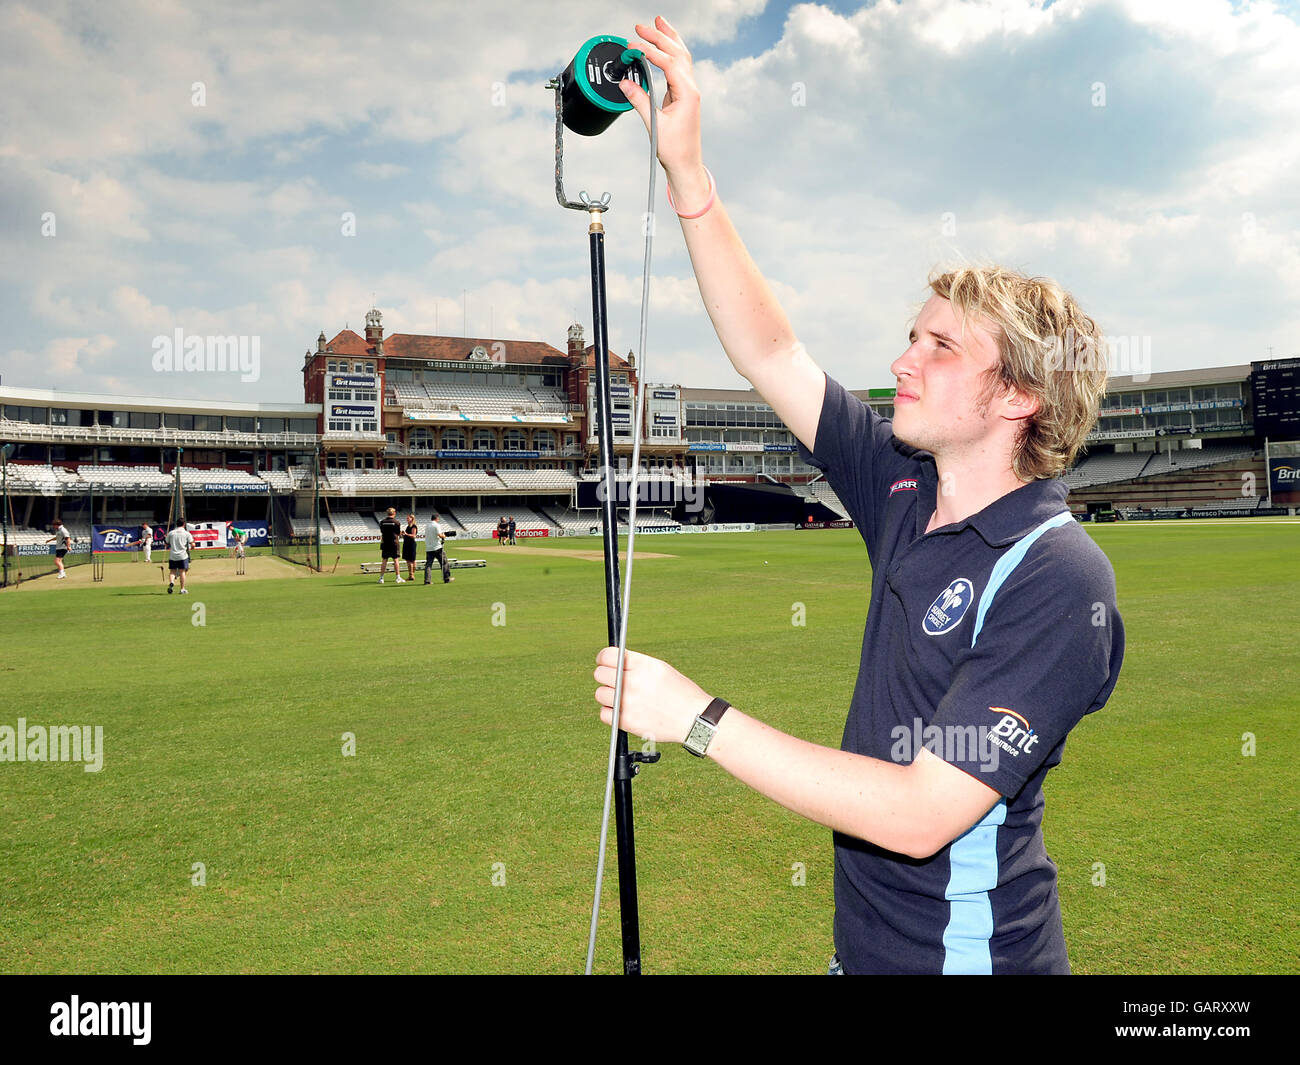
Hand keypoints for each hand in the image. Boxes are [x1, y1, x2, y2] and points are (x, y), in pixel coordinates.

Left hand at [593, 647, 712, 744]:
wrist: (693, 719)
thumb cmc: (679, 692)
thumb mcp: (661, 668)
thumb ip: (637, 664)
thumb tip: (614, 660)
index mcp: (643, 665)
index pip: (607, 656)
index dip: (603, 658)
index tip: (604, 662)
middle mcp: (633, 682)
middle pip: (599, 674)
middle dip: (605, 676)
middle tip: (613, 681)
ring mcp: (628, 702)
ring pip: (600, 694)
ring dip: (608, 695)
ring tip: (621, 698)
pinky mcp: (627, 721)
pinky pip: (604, 714)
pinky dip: (610, 713)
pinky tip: (622, 711)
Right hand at [620, 16, 702, 179]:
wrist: (686, 164)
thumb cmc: (675, 150)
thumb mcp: (654, 125)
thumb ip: (640, 101)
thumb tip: (626, 85)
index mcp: (687, 94)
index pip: (668, 63)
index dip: (649, 51)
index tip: (633, 46)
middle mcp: (691, 89)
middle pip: (677, 53)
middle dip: (659, 36)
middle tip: (641, 27)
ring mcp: (689, 91)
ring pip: (681, 56)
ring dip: (669, 38)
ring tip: (658, 23)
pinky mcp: (684, 95)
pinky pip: (679, 66)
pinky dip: (671, 52)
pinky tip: (664, 46)